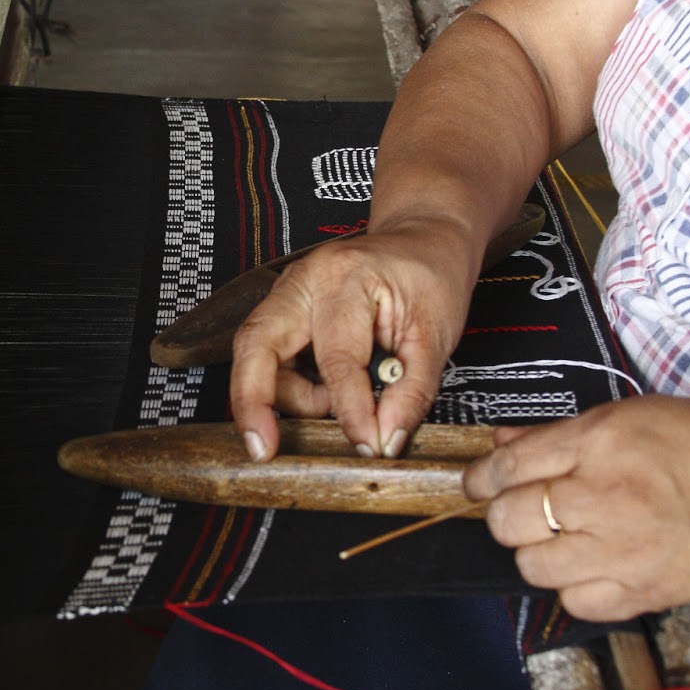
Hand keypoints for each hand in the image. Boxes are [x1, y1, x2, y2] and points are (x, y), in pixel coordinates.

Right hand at [228, 218, 481, 460]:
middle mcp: (303, 280)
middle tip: (262, 448)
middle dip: (253, 401)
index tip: (368, 446)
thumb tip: (386, 438)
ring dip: (284, 396)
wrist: (421, 241)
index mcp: (346, 277)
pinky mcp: (282, 310)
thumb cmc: (430, 277)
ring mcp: (286, 292)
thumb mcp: (436, 334)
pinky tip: (322, 390)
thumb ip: (412, 391)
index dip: (350, 411)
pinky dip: (287, 385)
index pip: (338, 358)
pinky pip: (267, 356)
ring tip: (332, 402)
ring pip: (256, 356)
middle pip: (256, 344)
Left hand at [461, 396, 689, 621]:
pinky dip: (574, 588)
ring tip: (563, 537)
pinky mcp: (643, 591)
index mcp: (601, 442)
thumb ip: (564, 435)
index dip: (481, 478)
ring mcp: (622, 549)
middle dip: (505, 514)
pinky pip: (575, 602)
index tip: (477, 484)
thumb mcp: (638, 416)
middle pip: (509, 519)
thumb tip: (506, 443)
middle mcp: (604, 496)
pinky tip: (592, 566)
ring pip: (532, 565)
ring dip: (537, 551)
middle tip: (522, 509)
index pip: (508, 466)